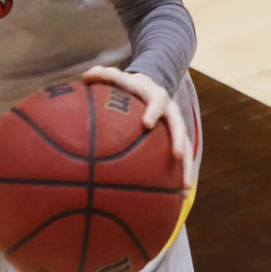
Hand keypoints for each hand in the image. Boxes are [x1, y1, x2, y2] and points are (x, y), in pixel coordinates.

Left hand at [81, 66, 194, 189]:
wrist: (154, 86)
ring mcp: (177, 128)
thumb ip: (103, 75)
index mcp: (157, 97)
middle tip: (176, 155)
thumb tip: (84, 75)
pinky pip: (182, 160)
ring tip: (184, 187)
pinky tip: (179, 196)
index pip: (156, 103)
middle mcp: (171, 112)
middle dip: (179, 142)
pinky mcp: (177, 141)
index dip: (153, 112)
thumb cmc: (132, 86)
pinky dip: (181, 176)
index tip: (147, 124)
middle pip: (179, 127)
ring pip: (186, 148)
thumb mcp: (119, 77)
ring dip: (186, 167)